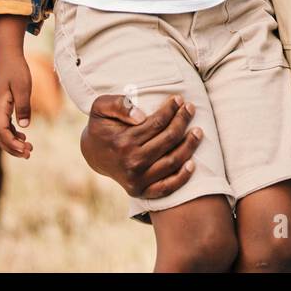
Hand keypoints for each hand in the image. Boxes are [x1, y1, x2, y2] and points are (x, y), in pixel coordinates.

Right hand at [0, 16, 32, 157]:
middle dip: (12, 148)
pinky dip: (12, 133)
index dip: (12, 144)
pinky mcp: (1, 105)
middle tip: (29, 154)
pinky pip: (4, 125)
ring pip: (1, 132)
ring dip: (12, 142)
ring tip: (28, 149)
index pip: (1, 132)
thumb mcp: (23, 86)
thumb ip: (23, 106)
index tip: (26, 150)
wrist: (6, 55)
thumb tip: (24, 126)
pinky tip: (23, 137)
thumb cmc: (15, 68)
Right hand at [80, 94, 201, 198]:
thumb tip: (140, 115)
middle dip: (183, 121)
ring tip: (198, 131)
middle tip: (190, 108)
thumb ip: (118, 104)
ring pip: (172, 161)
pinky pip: (166, 188)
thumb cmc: (101, 126)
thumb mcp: (100, 107)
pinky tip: (193, 164)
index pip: (157, 123)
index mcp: (123, 142)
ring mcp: (137, 180)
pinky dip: (182, 178)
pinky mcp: (140, 191)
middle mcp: (132, 163)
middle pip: (168, 139)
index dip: (171, 109)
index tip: (179, 99)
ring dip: (189, 145)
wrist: (92, 153)